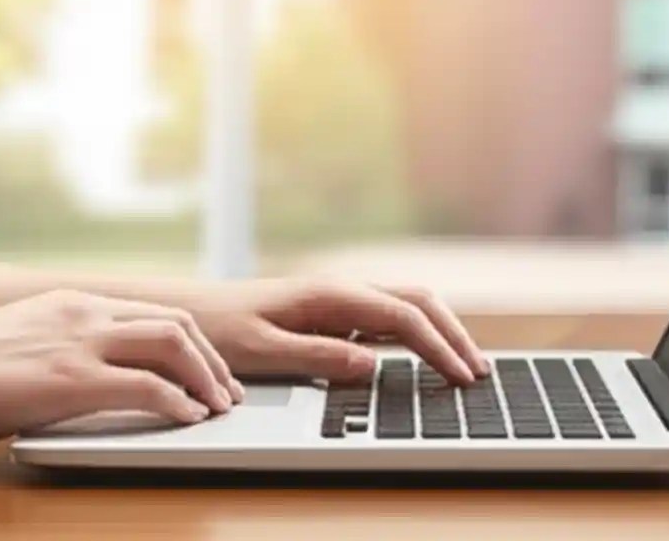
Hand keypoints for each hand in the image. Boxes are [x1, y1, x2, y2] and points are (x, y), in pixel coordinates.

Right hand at [0, 290, 240, 448]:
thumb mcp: (16, 343)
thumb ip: (55, 347)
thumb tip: (79, 373)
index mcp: (71, 302)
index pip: (152, 312)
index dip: (190, 341)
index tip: (206, 367)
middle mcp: (84, 313)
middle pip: (176, 324)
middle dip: (210, 358)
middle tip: (226, 390)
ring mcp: (81, 342)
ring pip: (174, 344)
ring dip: (205, 377)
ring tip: (218, 406)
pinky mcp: (74, 378)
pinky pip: (149, 385)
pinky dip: (179, 402)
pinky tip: (188, 418)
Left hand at [190, 278, 488, 384]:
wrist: (189, 312)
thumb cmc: (218, 331)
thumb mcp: (261, 351)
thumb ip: (318, 357)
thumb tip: (373, 365)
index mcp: (329, 295)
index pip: (402, 317)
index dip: (438, 347)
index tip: (460, 377)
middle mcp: (341, 290)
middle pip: (417, 302)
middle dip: (453, 334)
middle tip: (479, 371)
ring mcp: (340, 300)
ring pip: (407, 307)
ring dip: (440, 331)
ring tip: (466, 363)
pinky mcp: (334, 313)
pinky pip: (388, 319)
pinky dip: (418, 335)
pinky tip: (428, 355)